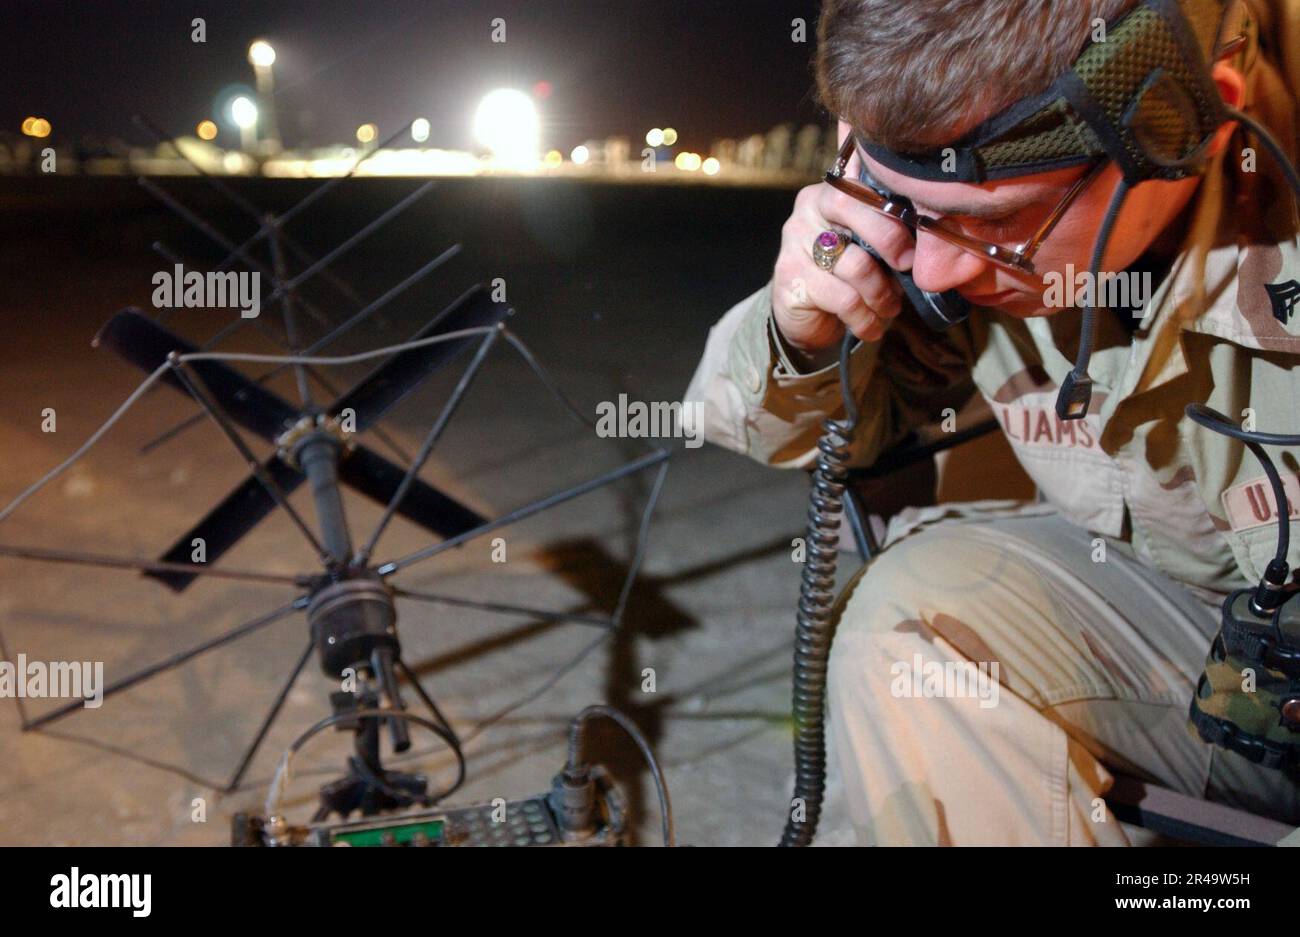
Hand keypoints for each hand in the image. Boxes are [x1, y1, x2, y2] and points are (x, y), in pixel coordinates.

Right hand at [771, 121, 914, 354]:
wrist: (809, 320)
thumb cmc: (848, 278)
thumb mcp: (872, 250)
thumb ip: (890, 232)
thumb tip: (932, 234)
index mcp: (829, 194)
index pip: (860, 184)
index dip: (890, 209)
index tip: (914, 242)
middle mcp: (806, 211)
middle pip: (849, 206)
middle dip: (888, 239)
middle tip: (906, 267)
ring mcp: (793, 244)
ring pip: (854, 263)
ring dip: (881, 293)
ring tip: (889, 309)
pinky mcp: (790, 280)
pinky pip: (843, 298)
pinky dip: (865, 318)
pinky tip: (871, 327)